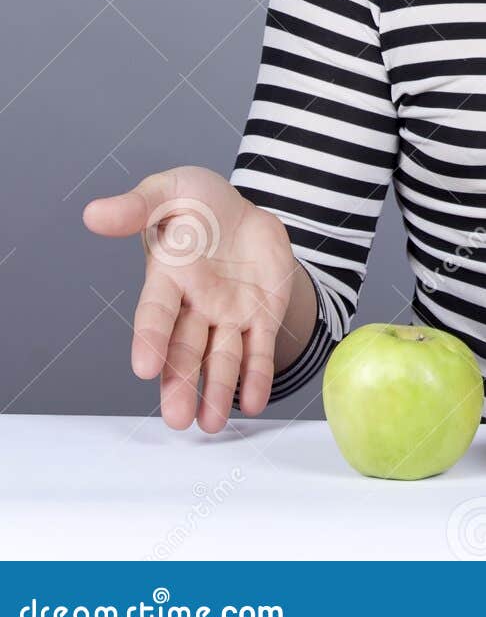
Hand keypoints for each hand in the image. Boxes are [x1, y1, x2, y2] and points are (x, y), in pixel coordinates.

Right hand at [83, 165, 302, 432]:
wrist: (242, 212)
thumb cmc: (197, 204)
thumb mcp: (169, 191)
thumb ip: (137, 206)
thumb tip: (94, 213)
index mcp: (169, 277)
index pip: (156, 313)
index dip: (150, 339)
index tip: (143, 368)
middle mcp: (195, 305)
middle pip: (185, 349)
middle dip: (180, 384)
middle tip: (178, 419)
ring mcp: (228, 314)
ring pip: (221, 358)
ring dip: (216, 391)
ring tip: (211, 424)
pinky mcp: (260, 317)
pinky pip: (258, 350)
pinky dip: (256, 376)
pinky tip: (253, 403)